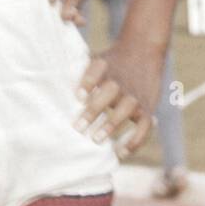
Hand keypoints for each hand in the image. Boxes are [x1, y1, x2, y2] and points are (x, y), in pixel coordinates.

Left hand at [76, 37, 164, 156]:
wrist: (142, 52)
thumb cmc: (110, 62)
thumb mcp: (95, 58)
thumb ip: (79, 71)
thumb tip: (57, 83)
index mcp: (104, 66)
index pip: (95, 72)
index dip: (87, 83)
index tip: (78, 96)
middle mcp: (120, 81)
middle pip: (109, 93)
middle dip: (94, 111)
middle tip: (78, 128)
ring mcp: (134, 96)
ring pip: (125, 111)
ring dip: (110, 126)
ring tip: (95, 140)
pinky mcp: (147, 109)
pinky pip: (144, 127)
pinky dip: (134, 141)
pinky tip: (120, 152)